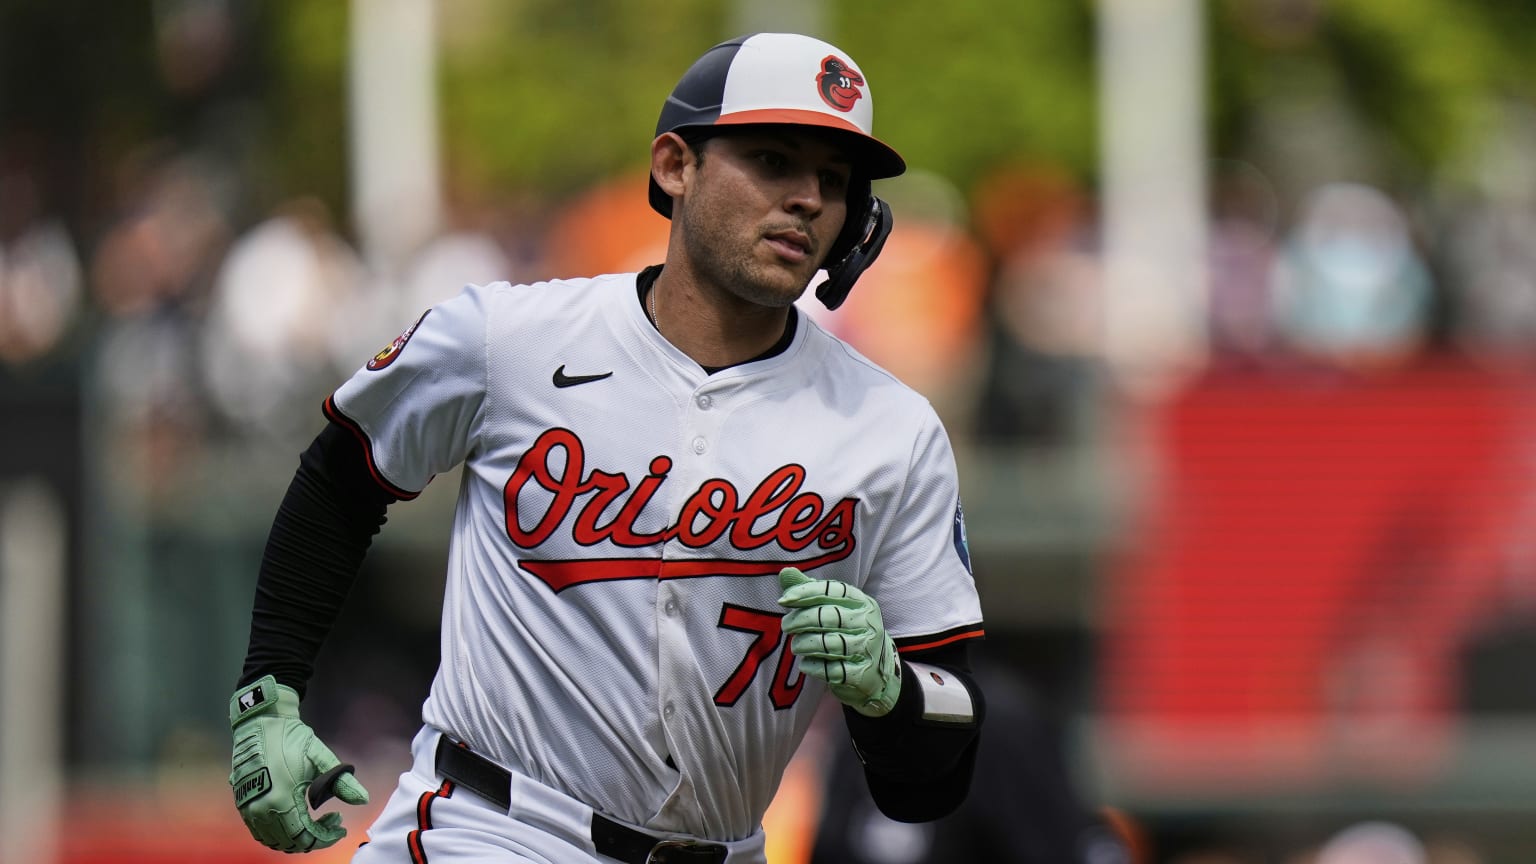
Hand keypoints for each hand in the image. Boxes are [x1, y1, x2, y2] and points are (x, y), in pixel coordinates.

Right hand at [228, 675, 369, 851]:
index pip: (305, 836)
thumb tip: (364, 799)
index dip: (326, 837)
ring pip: (274, 840)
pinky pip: (260, 831)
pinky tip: (294, 818)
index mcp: (282, 800)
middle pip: (291, 842)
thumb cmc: (292, 739)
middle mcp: (261, 810)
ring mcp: (248, 809)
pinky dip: (279, 833)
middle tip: (332, 819)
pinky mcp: (242, 804)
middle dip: (315, 837)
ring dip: (297, 837)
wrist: (260, 723)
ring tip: (314, 820)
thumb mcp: (321, 758)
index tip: (340, 826)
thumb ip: (342, 782)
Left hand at [778, 567, 901, 716]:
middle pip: (828, 616)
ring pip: (829, 644)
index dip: (805, 592)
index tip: (783, 600)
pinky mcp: (861, 673)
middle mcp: (867, 622)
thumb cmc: (848, 631)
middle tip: (785, 626)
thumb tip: (785, 573)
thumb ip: (810, 591)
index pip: (832, 589)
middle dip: (800, 620)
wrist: (876, 668)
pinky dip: (813, 667)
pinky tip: (804, 664)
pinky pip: (831, 670)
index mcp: (861, 601)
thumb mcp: (835, 608)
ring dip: (804, 644)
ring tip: (795, 646)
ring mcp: (866, 648)